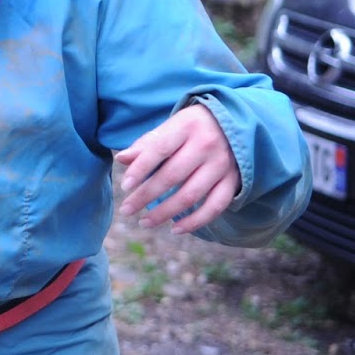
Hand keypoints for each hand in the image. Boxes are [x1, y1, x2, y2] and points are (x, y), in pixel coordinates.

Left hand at [114, 103, 238, 233]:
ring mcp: (221, 165)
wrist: (233, 125)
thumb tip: (121, 159)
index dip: (141, 169)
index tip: (124, 187)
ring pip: (191, 195)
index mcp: (187, 126)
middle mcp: (207, 145)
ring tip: (144, 222)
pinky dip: (195, 221)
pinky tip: (175, 229)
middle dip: (146, 196)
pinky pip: (215, 207)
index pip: (159, 149)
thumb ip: (147, 144)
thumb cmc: (191, 128)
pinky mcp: (233, 181)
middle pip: (172, 176)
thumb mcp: (170, 127)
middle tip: (126, 210)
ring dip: (165, 212)